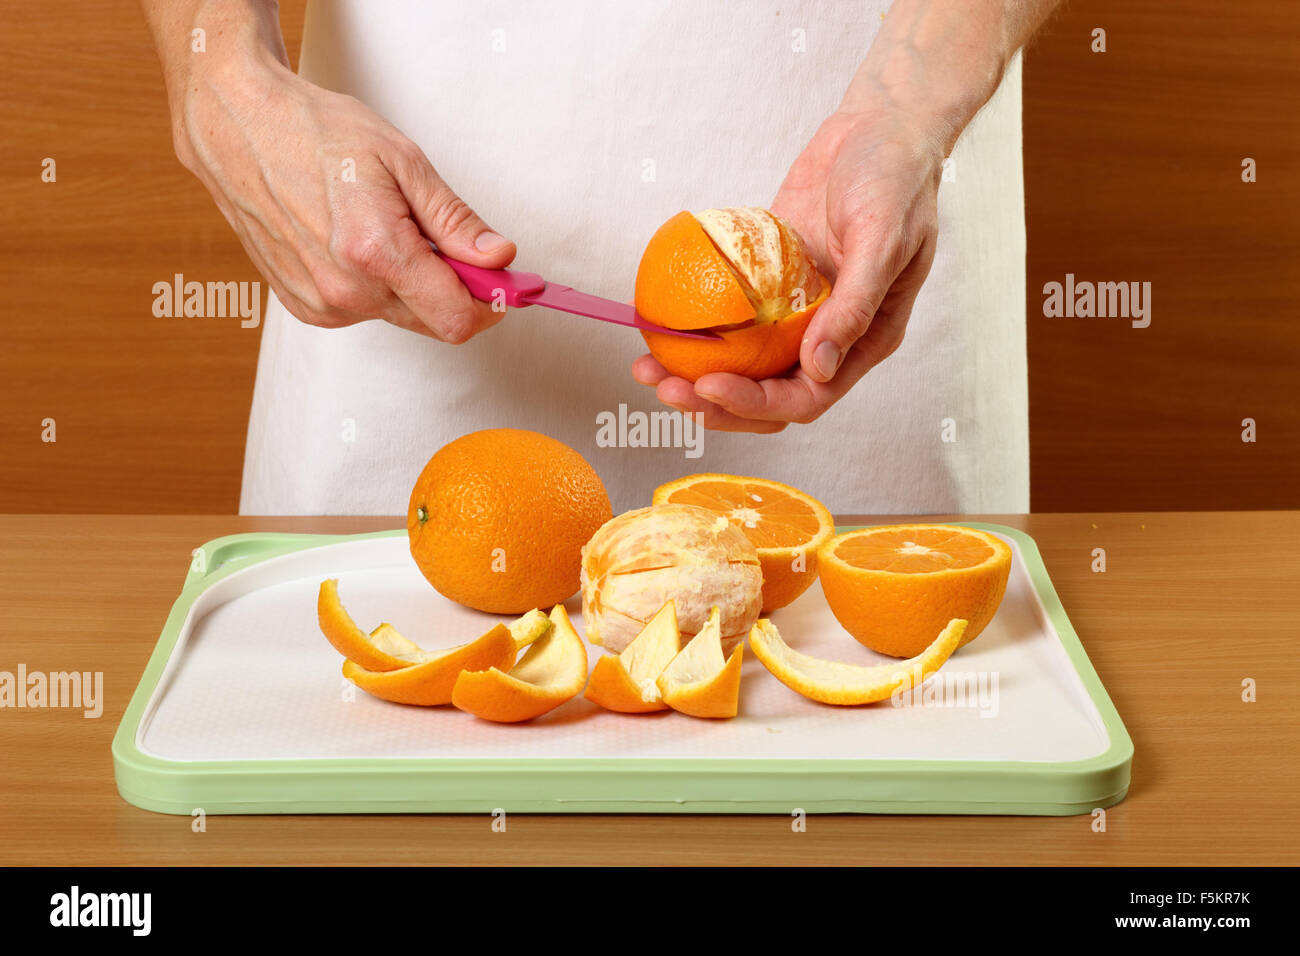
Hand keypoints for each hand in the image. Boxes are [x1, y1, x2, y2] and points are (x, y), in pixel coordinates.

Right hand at [172, 50, 514, 340]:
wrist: (240, 130)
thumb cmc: (316, 133)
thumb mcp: (403, 161)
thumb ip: (455, 221)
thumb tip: (498, 259)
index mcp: (375, 252)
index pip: (457, 318)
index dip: (490, 302)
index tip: (502, 281)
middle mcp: (345, 290)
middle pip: (433, 323)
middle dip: (454, 289)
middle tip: (449, 243)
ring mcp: (322, 304)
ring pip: (401, 316)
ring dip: (412, 285)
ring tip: (385, 228)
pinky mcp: (306, 308)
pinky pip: (367, 311)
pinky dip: (377, 285)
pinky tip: (356, 242)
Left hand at [633, 106, 941, 431]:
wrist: (880, 126)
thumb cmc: (895, 179)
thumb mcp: (882, 240)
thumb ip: (854, 307)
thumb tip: (819, 368)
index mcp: (862, 341)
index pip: (806, 397)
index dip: (755, 402)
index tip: (709, 385)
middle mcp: (828, 335)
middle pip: (766, 392)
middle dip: (713, 402)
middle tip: (664, 387)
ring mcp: (796, 312)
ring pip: (742, 363)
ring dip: (695, 373)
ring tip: (646, 366)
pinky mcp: (770, 282)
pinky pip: (730, 317)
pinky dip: (696, 328)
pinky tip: (657, 322)